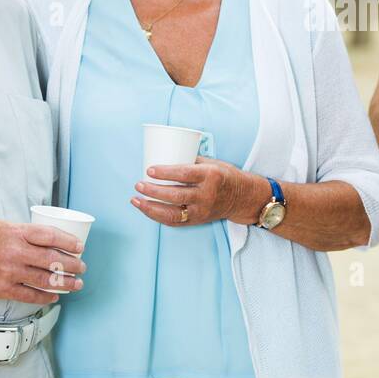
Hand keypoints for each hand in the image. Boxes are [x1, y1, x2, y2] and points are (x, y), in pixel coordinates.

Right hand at [0, 220, 86, 303]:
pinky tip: (54, 296)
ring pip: (46, 280)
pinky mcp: (3, 289)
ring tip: (76, 283)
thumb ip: (25, 232)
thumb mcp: (3, 225)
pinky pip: (30, 295)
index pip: (51, 236)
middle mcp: (15, 252)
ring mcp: (10, 272)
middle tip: (82, 267)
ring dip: (65, 283)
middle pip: (53, 260)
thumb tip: (48, 238)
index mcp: (16, 233)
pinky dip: (45, 297)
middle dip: (73, 265)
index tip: (79, 246)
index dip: (69, 242)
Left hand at [132, 157, 268, 225]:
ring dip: (151, 208)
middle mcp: (206, 195)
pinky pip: (175, 222)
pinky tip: (147, 210)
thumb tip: (165, 155)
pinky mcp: (198, 221)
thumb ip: (190, 161)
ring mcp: (202, 210)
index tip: (149, 169)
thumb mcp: (212, 163)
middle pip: (175, 195)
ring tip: (136, 200)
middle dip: (153, 191)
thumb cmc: (224, 176)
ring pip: (172, 213)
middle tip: (139, 184)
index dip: (165, 172)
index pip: (184, 174)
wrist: (242, 197)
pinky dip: (158, 217)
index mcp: (211, 176)